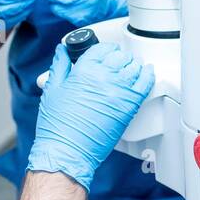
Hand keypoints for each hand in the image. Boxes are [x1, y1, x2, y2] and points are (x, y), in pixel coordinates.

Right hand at [28, 42, 154, 190]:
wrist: (67, 151)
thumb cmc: (57, 127)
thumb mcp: (52, 90)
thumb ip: (59, 66)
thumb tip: (62, 51)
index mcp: (83, 71)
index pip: (100, 48)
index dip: (104, 48)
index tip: (105, 51)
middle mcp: (104, 78)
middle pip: (119, 56)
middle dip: (117, 55)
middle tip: (116, 60)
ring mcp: (119, 91)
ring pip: (134, 67)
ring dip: (132, 64)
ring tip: (130, 66)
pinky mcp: (130, 106)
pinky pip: (145, 84)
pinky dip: (148, 75)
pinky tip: (146, 73)